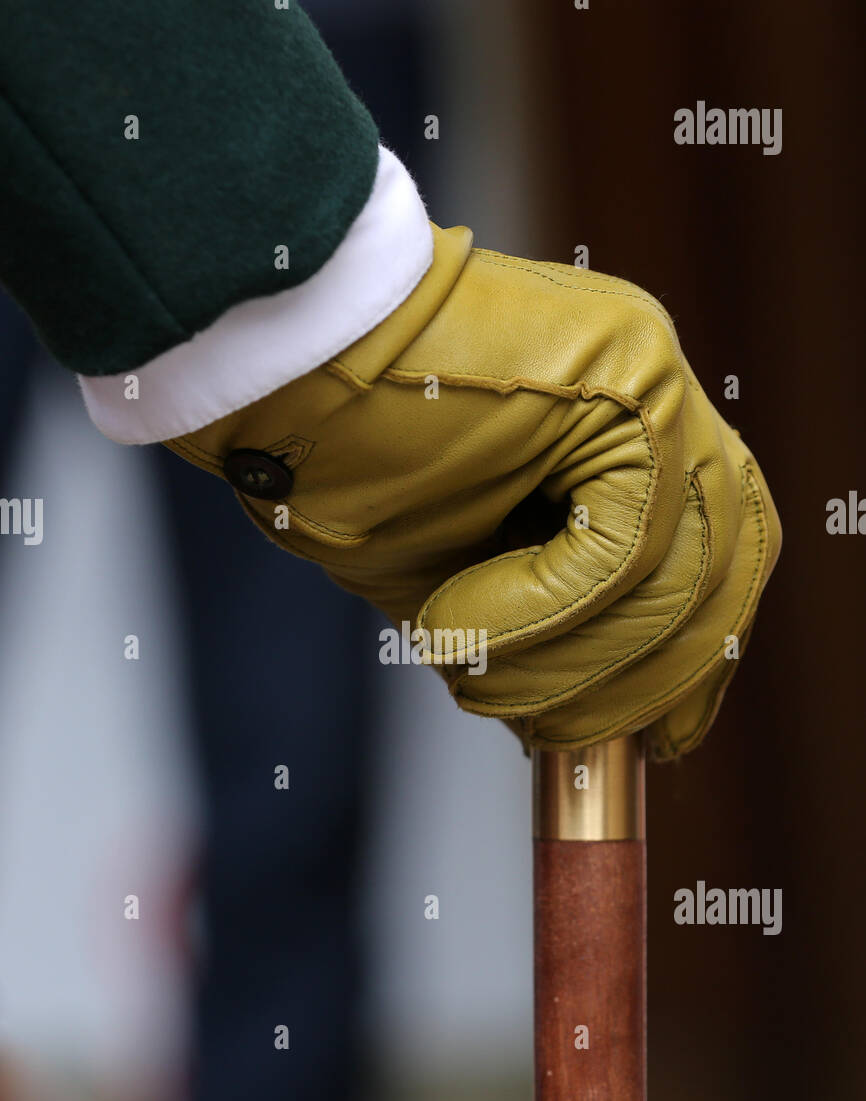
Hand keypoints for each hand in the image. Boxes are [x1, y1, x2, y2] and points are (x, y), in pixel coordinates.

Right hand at [167, 223, 780, 758]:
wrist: (268, 354)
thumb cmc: (338, 460)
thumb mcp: (454, 577)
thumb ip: (529, 633)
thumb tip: (563, 722)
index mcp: (629, 440)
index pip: (715, 561)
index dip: (689, 664)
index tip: (653, 743)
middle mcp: (660, 399)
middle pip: (726, 568)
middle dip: (649, 684)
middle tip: (556, 740)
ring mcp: (652, 376)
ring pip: (681, 573)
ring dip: (571, 666)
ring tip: (473, 682)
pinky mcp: (624, 370)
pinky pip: (622, 546)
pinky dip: (537, 612)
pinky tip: (452, 619)